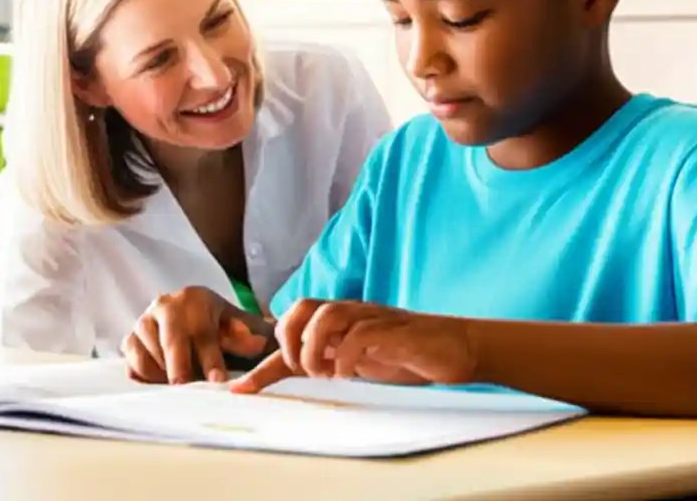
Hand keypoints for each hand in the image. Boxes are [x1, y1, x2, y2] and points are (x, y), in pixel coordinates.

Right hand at [123, 286, 271, 383]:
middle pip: (169, 340)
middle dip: (180, 368)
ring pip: (147, 354)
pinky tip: (162, 382)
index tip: (218, 380)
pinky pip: (132, 364)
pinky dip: (146, 377)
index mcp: (192, 298)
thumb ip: (245, 336)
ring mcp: (142, 323)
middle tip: (187, 388)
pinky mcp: (130, 342)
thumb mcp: (238, 327)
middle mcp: (163, 306)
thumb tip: (254, 343)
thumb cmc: (220, 327)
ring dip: (163, 374)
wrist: (198, 322)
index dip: (211, 358)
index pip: (202, 331)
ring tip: (182, 385)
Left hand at [229, 299, 477, 393]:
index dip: (263, 361)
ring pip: (326, 315)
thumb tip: (285, 377)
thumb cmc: (405, 355)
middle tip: (299, 370)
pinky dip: (345, 356)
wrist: (457, 347)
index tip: (240, 389)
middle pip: (301, 306)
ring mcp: (372, 318)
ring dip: (314, 348)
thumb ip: (323, 363)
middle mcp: (350, 313)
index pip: (290, 327)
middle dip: (288, 340)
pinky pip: (360, 333)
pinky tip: (347, 374)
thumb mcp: (355, 363)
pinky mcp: (394, 330)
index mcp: (337, 320)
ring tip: (323, 374)